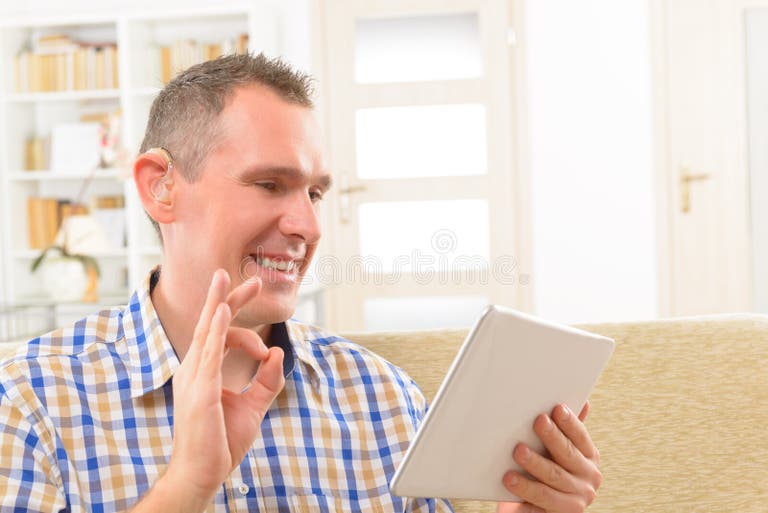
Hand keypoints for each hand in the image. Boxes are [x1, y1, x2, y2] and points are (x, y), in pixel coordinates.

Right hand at [164, 269, 284, 502]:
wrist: (202, 472)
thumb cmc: (221, 441)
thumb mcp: (254, 406)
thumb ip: (267, 380)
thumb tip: (278, 352)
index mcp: (204, 372)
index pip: (221, 335)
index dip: (242, 325)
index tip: (264, 340)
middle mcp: (195, 369)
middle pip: (212, 324)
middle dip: (228, 297)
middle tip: (250, 279)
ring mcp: (194, 377)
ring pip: (207, 331)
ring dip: (218, 303)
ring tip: (224, 279)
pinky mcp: (201, 389)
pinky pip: (209, 353)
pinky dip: (218, 330)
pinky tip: (225, 311)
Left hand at [497, 402, 601, 512]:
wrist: (537, 511)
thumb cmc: (547, 473)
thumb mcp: (558, 452)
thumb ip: (567, 431)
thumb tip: (582, 401)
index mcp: (589, 458)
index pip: (581, 437)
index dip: (570, 423)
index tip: (557, 408)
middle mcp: (588, 479)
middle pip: (567, 455)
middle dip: (552, 437)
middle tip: (537, 422)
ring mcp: (575, 500)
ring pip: (553, 478)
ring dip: (535, 464)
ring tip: (518, 451)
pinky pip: (539, 501)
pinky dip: (524, 490)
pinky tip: (509, 481)